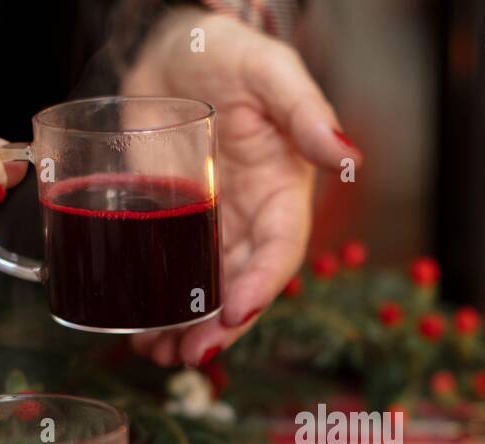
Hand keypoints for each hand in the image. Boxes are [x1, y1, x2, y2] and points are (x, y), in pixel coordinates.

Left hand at [121, 11, 358, 365]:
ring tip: (157, 355)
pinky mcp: (174, 227)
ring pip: (207, 294)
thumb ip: (305, 112)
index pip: (280, 251)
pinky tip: (138, 333)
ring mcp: (213, 229)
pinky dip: (159, 310)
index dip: (262, 285)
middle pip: (242, 286)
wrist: (171, 47)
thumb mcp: (269, 72)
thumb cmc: (229, 53)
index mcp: (284, 193)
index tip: (235, 311)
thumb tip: (346, 154)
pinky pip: (173, 278)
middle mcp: (252, 221)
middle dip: (220, 327)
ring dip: (186, 331)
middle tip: (188, 353)